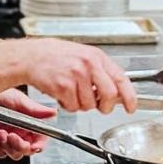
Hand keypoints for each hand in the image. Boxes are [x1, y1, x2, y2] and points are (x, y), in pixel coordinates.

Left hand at [0, 88, 54, 159]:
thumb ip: (36, 110)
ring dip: (7, 145)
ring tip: (1, 132)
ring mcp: (9, 139)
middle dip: (19, 146)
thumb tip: (53, 112)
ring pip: (14, 154)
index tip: (33, 146)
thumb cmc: (0, 95)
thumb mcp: (19, 101)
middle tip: (12, 136)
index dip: (39, 145)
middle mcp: (22, 133)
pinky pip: (0, 152)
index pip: (40, 140)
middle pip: (26, 150)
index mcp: (31, 125)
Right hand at [19, 39, 137, 113]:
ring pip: (89, 105)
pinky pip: (72, 106)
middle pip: (109, 95)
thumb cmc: (55, 56)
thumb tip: (116, 91)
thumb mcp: (83, 56)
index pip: (121, 79)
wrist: (31, 56)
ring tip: (71, 92)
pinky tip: (61, 93)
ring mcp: (76, 75)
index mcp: (96, 57)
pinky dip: (67, 105)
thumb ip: (101, 71)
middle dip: (105, 106)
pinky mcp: (63, 86)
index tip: (131, 107)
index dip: (129, 97)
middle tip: (99, 106)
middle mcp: (88, 65)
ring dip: (81, 104)